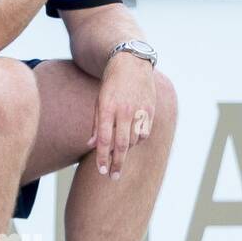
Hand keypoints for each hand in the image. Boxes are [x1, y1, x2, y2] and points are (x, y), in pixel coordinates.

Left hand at [88, 52, 155, 179]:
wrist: (131, 64)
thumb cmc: (110, 85)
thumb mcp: (98, 102)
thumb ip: (96, 124)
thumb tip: (91, 145)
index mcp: (108, 108)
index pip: (104, 139)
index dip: (102, 157)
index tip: (100, 171)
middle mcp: (124, 111)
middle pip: (121, 144)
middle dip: (117, 163)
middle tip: (113, 177)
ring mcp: (139, 110)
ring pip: (134, 140)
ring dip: (126, 150)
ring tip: (119, 154)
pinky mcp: (150, 110)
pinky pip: (145, 132)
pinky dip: (138, 139)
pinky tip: (132, 140)